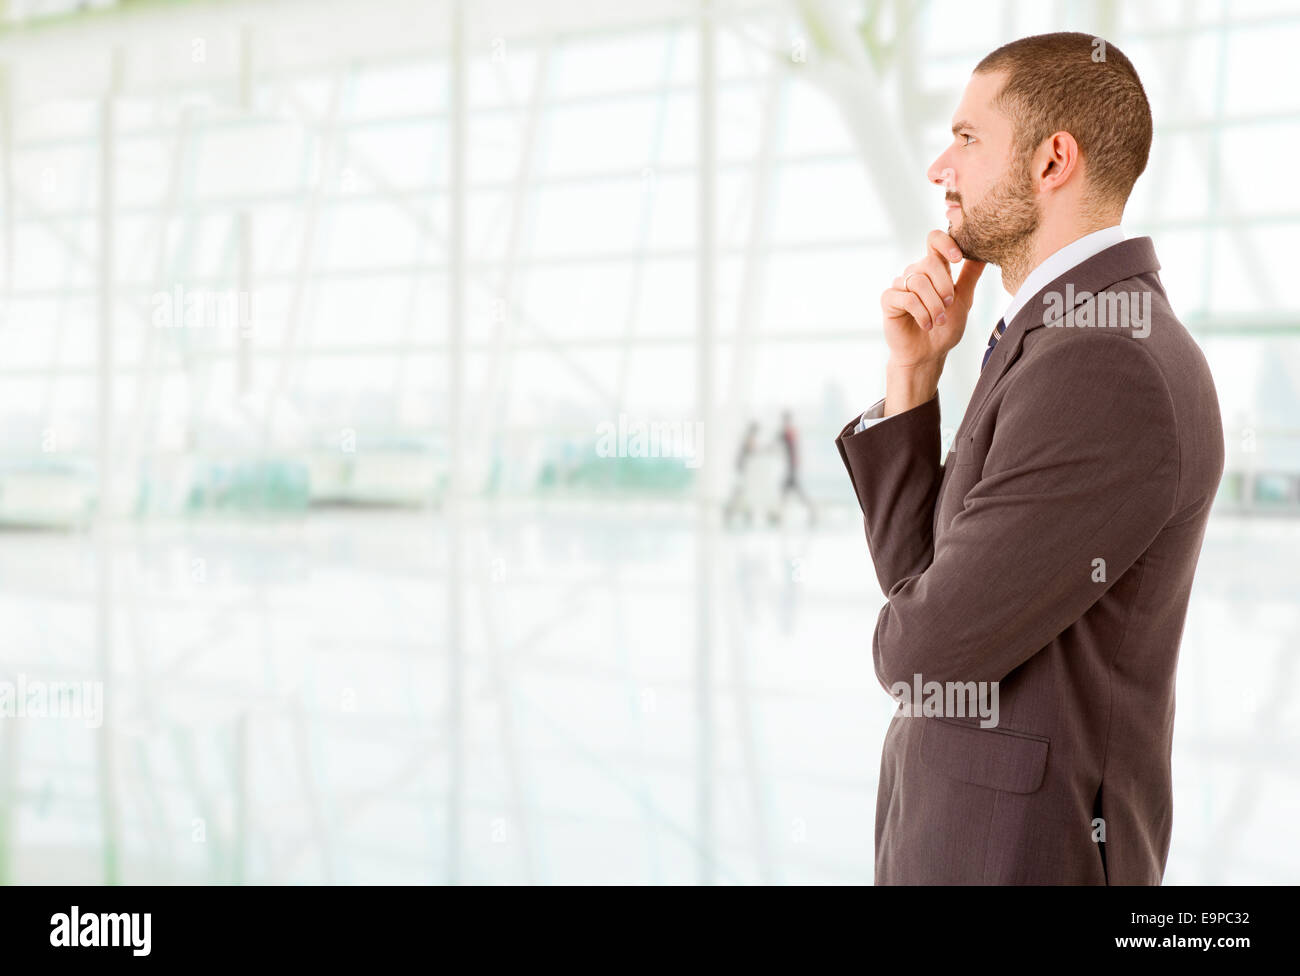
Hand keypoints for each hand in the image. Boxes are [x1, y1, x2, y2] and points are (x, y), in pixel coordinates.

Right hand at [881, 230, 984, 369]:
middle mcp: (915, 273)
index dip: (945, 243)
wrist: (928, 355)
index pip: (934, 240)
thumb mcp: (964, 300)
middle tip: (949, 305)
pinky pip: (906, 298)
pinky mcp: (888, 300)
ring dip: (933, 305)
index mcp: (934, 269)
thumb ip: (970, 276)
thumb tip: (984, 253)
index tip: (958, 258)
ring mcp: (900, 286)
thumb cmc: (945, 329)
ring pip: (918, 282)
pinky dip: (921, 313)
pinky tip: (926, 325)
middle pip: (929, 262)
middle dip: (944, 286)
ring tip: (938, 321)